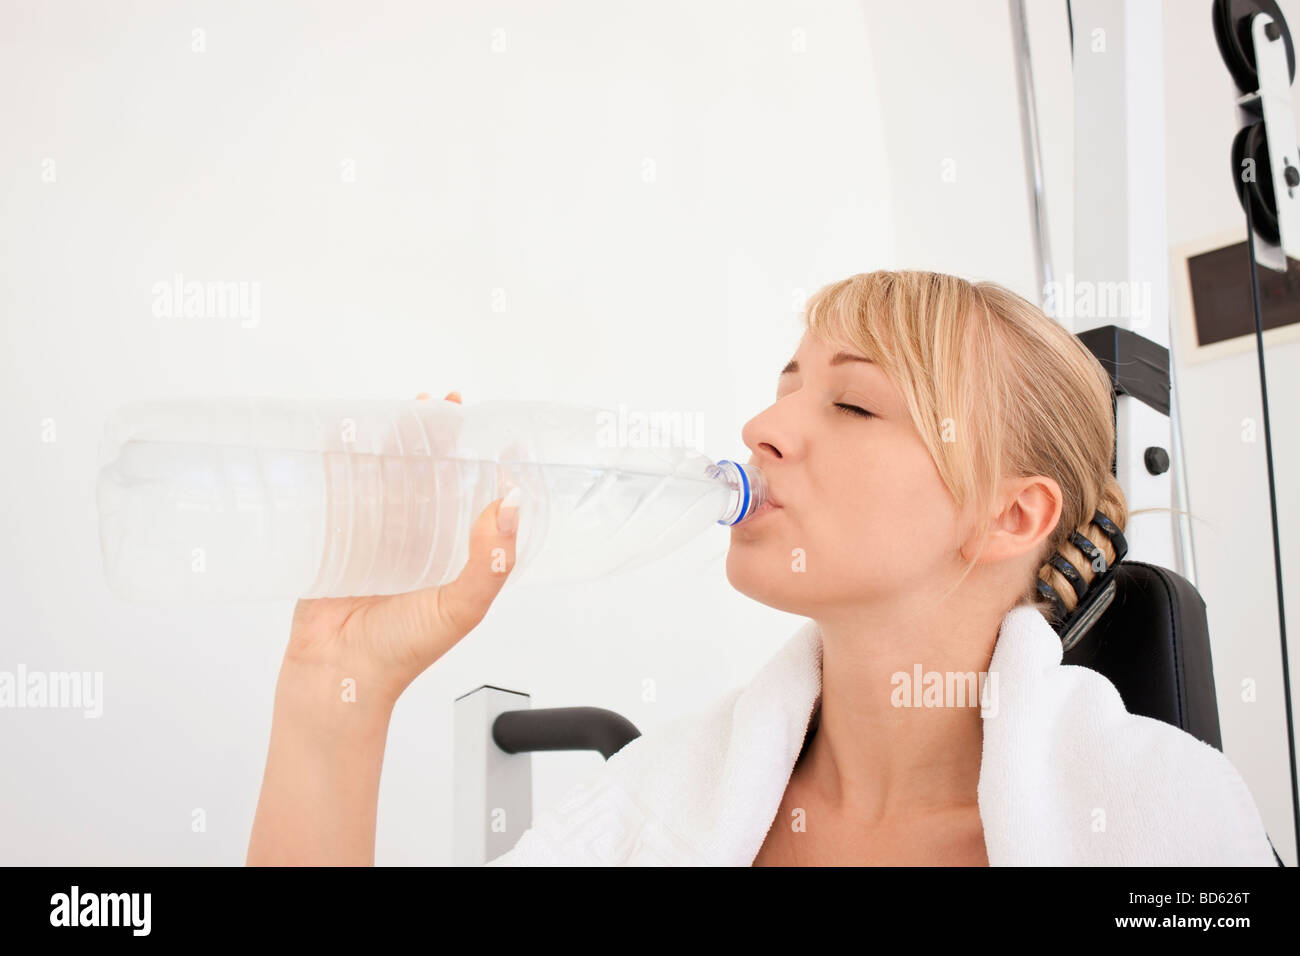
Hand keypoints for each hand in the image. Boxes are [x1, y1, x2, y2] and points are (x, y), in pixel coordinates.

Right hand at [282, 390, 519, 703]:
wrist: (336, 676)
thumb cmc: (401, 652)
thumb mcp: (461, 608)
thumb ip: (492, 560)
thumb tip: (513, 505)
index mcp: (454, 555)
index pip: (478, 500)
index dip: (490, 467)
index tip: (503, 435)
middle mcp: (420, 541)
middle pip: (433, 476)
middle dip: (442, 439)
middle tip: (450, 406)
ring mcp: (378, 537)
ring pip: (391, 475)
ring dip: (398, 441)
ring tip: (407, 409)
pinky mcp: (339, 537)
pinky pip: (343, 490)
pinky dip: (345, 460)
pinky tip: (348, 433)